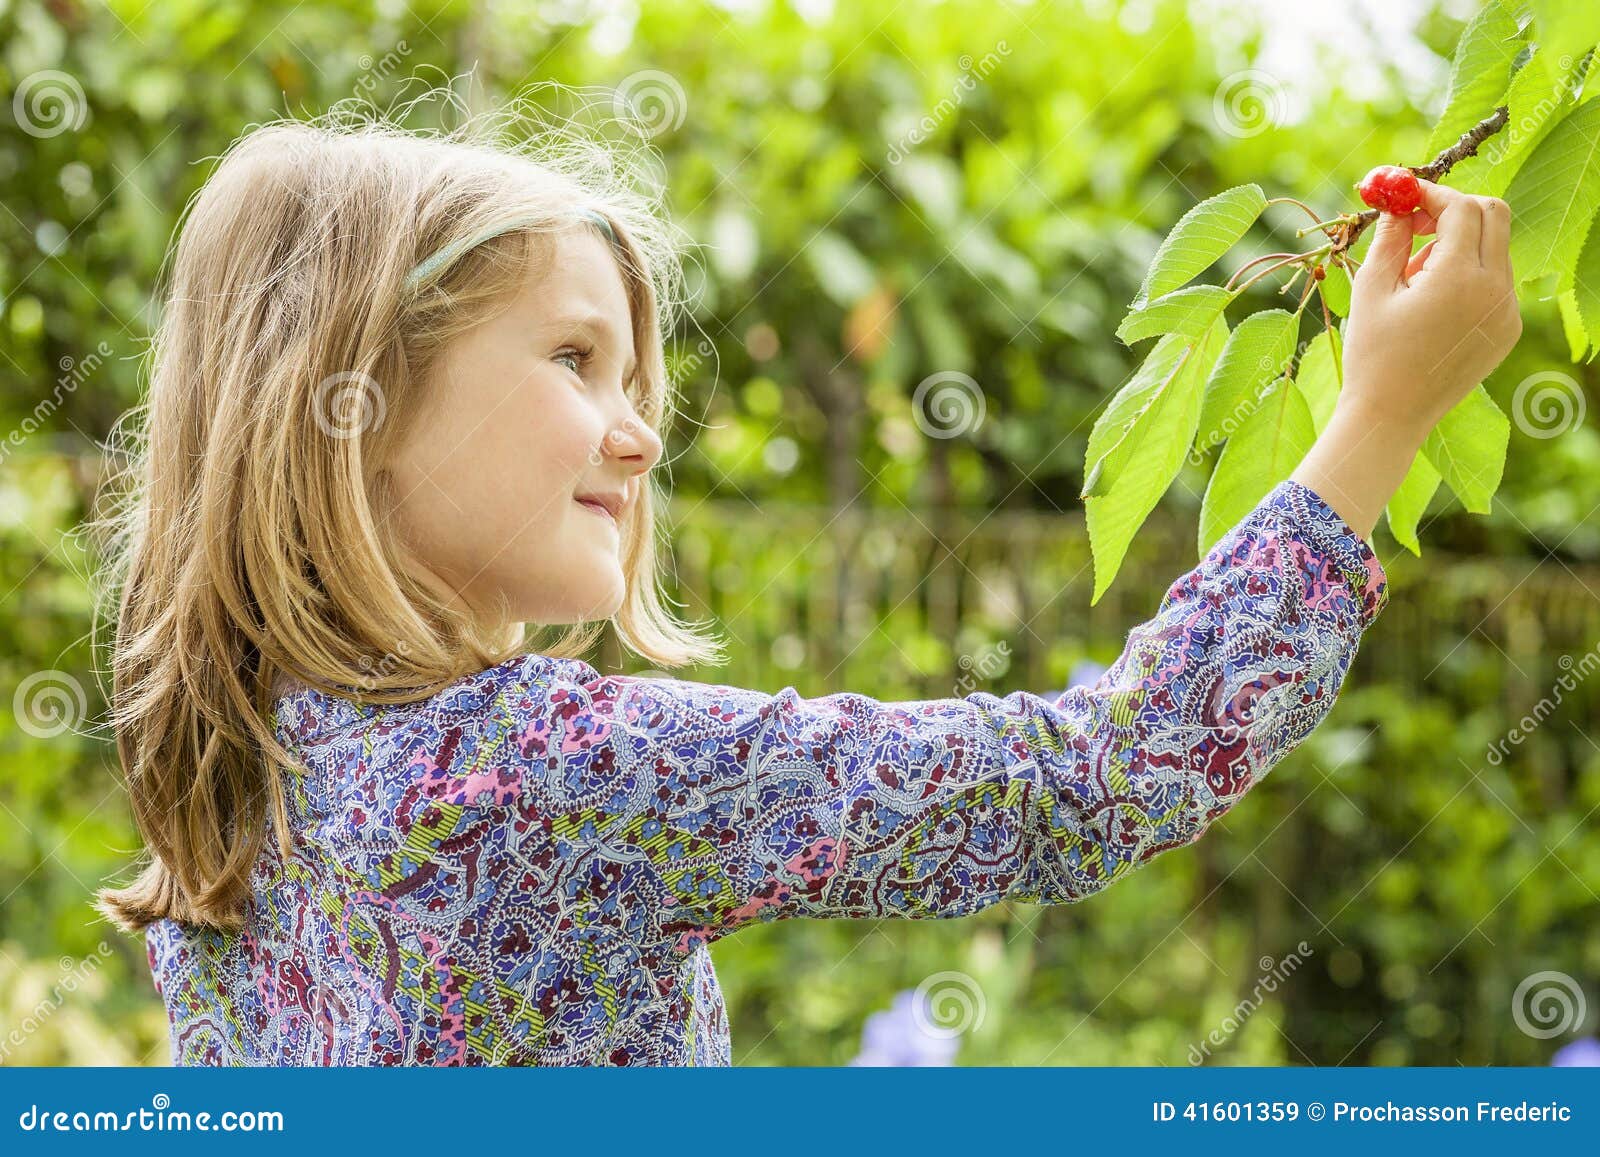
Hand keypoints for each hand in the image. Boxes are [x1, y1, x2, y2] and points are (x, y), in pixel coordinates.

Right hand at [1338, 178, 1522, 438]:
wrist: (1391, 416)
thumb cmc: (1372, 354)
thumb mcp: (1371, 289)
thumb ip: (1390, 237)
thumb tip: (1399, 200)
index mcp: (1457, 278)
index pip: (1461, 208)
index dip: (1431, 194)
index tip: (1404, 195)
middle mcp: (1494, 290)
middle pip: (1493, 215)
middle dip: (1455, 209)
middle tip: (1417, 224)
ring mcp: (1507, 311)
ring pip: (1494, 248)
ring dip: (1458, 246)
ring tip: (1414, 280)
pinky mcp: (1508, 329)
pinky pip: (1496, 282)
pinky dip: (1468, 276)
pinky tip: (1432, 306)